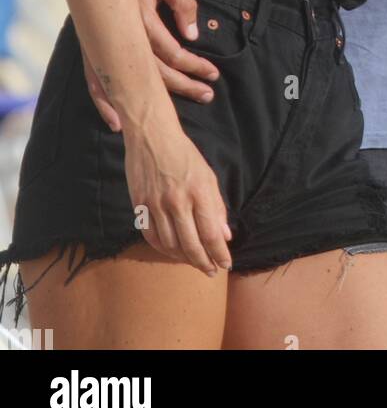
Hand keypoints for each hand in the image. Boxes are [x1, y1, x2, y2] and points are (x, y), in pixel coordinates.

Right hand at [84, 0, 219, 131]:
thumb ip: (182, 3)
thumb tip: (191, 34)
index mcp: (142, 19)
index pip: (173, 52)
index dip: (194, 65)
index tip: (213, 73)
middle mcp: (123, 38)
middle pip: (156, 73)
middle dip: (184, 87)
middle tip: (207, 95)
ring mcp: (104, 48)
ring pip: (131, 83)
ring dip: (152, 101)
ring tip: (171, 117)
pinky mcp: (92, 52)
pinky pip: (97, 83)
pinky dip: (105, 105)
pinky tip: (116, 122)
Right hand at [124, 110, 232, 274]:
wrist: (152, 136)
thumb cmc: (185, 155)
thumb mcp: (208, 176)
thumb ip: (217, 207)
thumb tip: (225, 236)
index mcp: (199, 191)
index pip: (211, 233)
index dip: (220, 254)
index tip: (226, 265)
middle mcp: (178, 200)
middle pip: (191, 245)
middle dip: (204, 263)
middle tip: (211, 271)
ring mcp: (156, 204)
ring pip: (170, 245)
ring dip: (184, 259)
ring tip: (194, 262)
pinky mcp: (139, 205)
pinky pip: (151, 237)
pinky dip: (163, 249)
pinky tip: (173, 252)